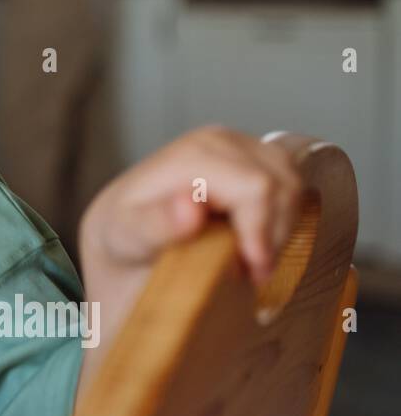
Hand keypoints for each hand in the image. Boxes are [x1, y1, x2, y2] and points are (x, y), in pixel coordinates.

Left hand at [78, 126, 303, 285]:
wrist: (124, 229)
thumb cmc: (124, 234)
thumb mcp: (128, 237)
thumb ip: (157, 225)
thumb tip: (190, 206)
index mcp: (192, 154)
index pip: (256, 188)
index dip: (263, 232)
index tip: (253, 271)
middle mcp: (218, 140)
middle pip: (281, 186)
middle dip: (274, 235)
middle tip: (252, 275)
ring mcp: (239, 146)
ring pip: (292, 185)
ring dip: (282, 229)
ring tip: (252, 263)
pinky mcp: (253, 160)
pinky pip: (289, 186)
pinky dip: (283, 219)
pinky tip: (258, 244)